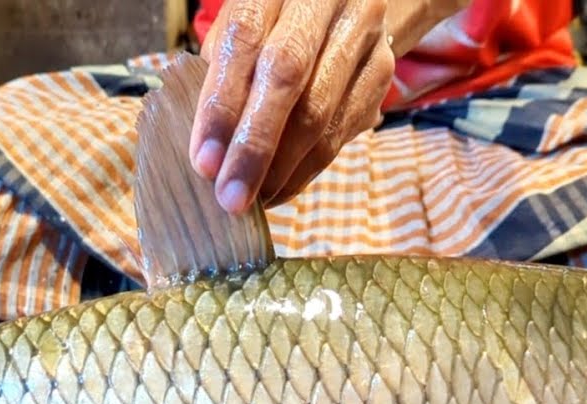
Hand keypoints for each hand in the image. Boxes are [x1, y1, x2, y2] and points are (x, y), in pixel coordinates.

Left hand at [189, 0, 395, 213]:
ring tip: (252, 200)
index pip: (244, 41)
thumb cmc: (274, 22)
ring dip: (281, 167)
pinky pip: (342, 131)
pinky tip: (279, 188)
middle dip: (254, 146)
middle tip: (231, 197)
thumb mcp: (241, 26)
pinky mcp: (381, 69)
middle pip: (288, 77)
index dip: (222, 105)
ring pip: (320, 111)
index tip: (204, 162)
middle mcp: (325, 0)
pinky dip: (305, 168)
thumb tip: (204, 147)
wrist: (345, 3)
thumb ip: (221, 70)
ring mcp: (360, 33)